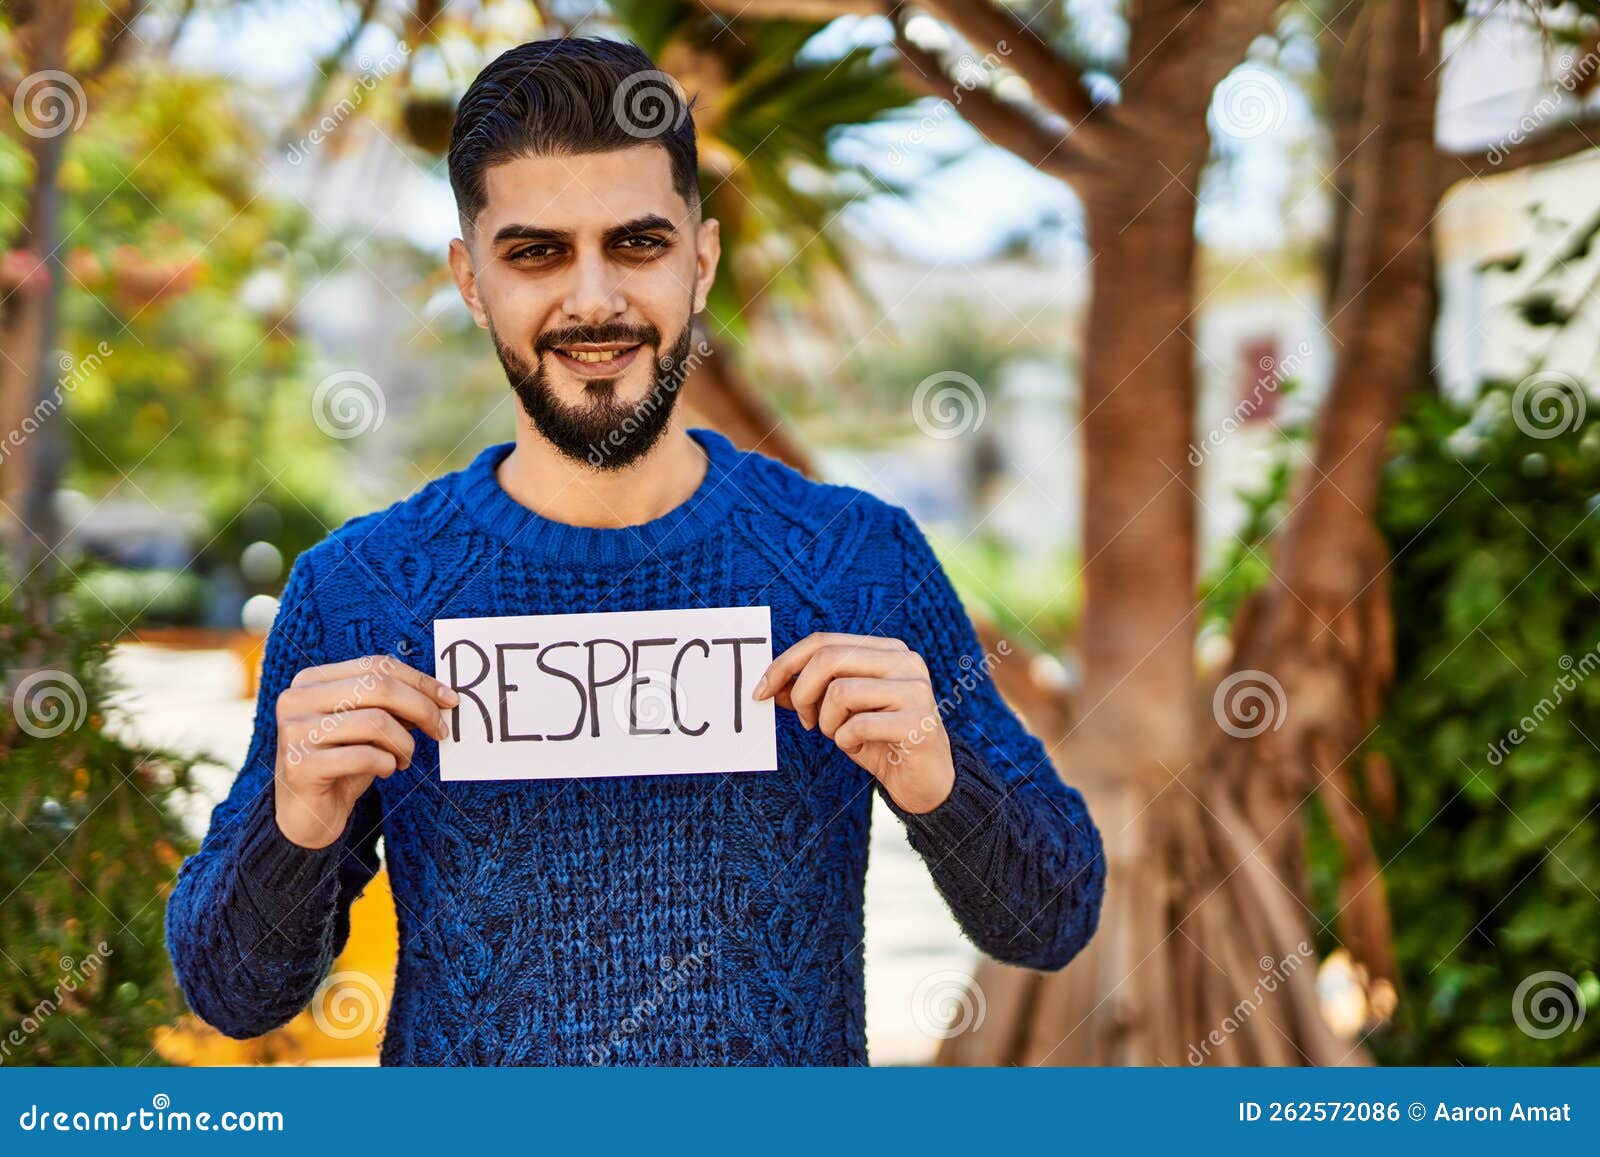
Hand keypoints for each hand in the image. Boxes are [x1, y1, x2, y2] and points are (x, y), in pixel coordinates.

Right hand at [274, 655, 458, 848]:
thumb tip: (441, 696)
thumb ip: (393, 706)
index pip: (376, 666)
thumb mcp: (368, 728)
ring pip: (374, 722)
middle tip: (440, 731)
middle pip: (377, 688)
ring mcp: (294, 732)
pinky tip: (386, 770)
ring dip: (404, 743)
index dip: (419, 681)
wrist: (307, 814)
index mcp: (312, 681)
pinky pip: (364, 756)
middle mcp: (296, 700)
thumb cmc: (342, 764)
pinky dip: (386, 763)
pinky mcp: (300, 766)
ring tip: (405, 759)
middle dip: (421, 708)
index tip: (450, 699)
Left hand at [753, 632, 953, 813]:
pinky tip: (859, 748)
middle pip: (828, 659)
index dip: (785, 664)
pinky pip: (857, 726)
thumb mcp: (840, 712)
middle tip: (806, 721)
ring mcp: (915, 690)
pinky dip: (846, 741)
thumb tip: (769, 685)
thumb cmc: (879, 740)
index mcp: (886, 650)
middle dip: (802, 693)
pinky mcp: (917, 723)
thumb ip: (810, 692)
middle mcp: (904, 661)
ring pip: (839, 692)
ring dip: (827, 722)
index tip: (760, 691)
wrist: (926, 781)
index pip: (824, 641)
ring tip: (840, 736)